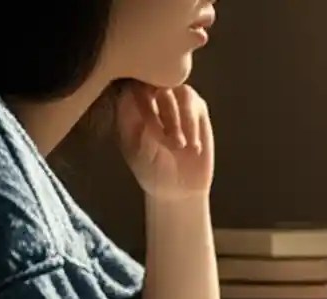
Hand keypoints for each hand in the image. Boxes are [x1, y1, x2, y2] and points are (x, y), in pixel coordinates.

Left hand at [117, 82, 213, 200]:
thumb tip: (135, 96)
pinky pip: (194, 103)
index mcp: (130, 107)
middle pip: (156, 81)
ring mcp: (175, 101)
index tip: (151, 128)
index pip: (132, 86)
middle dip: (164, 112)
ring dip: (179, 119)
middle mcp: (152, 99)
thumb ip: (135, 123)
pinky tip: (191, 146)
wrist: (179, 188)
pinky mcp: (196, 109)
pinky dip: (193, 125)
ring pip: (178, 89)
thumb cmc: (152, 170)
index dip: (142, 100)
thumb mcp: (137, 150)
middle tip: (170, 142)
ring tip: (179, 146)